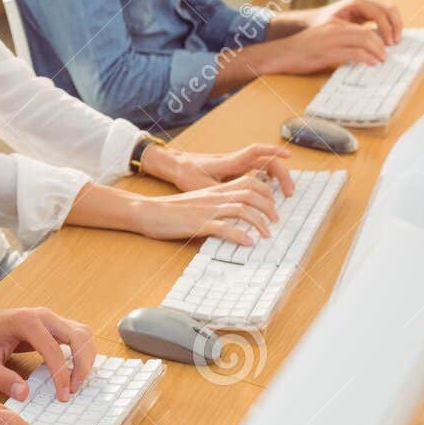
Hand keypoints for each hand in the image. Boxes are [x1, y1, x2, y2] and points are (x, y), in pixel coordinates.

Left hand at [0, 305, 96, 402]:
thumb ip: (3, 379)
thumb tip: (25, 394)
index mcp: (25, 322)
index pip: (53, 349)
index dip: (61, 375)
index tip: (63, 395)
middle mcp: (43, 315)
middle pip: (78, 336)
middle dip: (82, 365)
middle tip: (73, 390)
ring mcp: (50, 317)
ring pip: (83, 334)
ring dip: (86, 358)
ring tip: (76, 382)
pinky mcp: (53, 324)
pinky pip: (77, 335)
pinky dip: (82, 352)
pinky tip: (74, 370)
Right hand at [131, 173, 281, 246]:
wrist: (148, 211)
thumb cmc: (170, 209)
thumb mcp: (197, 201)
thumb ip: (215, 203)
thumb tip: (234, 214)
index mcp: (215, 190)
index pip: (249, 182)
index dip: (266, 192)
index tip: (273, 205)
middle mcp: (214, 197)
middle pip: (251, 194)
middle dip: (268, 207)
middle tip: (275, 221)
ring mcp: (207, 210)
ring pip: (242, 209)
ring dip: (259, 221)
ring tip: (267, 234)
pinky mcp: (199, 223)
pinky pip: (224, 228)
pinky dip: (240, 235)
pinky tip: (248, 242)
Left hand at [145, 143, 294, 195]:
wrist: (176, 165)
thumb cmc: (187, 173)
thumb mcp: (202, 186)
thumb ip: (220, 194)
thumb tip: (236, 208)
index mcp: (230, 162)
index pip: (257, 152)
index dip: (274, 151)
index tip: (290, 155)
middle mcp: (236, 161)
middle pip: (267, 161)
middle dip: (282, 175)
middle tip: (289, 193)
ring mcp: (236, 165)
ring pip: (263, 166)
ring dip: (276, 177)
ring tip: (283, 194)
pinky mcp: (234, 170)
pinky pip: (256, 171)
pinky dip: (266, 178)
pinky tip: (268, 191)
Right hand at [272, 20, 390, 73]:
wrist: (281, 54)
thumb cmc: (301, 51)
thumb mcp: (323, 40)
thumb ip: (340, 41)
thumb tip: (360, 50)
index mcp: (335, 24)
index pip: (363, 28)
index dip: (378, 36)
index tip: (384, 46)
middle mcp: (335, 28)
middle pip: (368, 33)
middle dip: (382, 44)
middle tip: (387, 55)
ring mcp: (332, 40)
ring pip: (365, 41)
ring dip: (378, 52)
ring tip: (381, 60)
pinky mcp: (328, 53)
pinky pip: (355, 54)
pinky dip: (367, 59)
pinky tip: (371, 63)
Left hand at [309, 0, 402, 43]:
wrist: (314, 19)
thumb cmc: (321, 23)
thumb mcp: (334, 28)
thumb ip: (351, 32)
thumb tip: (367, 39)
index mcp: (357, 2)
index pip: (380, 13)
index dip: (386, 28)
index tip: (388, 43)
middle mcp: (365, 0)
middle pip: (390, 9)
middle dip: (395, 25)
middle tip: (395, 42)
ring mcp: (368, 4)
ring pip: (390, 12)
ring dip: (395, 26)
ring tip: (394, 42)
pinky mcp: (369, 12)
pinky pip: (385, 16)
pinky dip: (390, 26)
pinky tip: (388, 39)